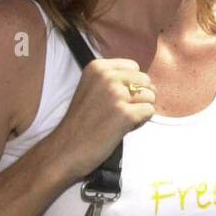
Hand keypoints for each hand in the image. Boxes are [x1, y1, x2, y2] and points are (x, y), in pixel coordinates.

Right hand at [49, 57, 155, 179]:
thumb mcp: (92, 89)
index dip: (130, 85)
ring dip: (140, 111)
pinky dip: (140, 122)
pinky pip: (149, 112)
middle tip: (119, 113)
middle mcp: (107, 76)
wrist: (66, 149)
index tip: (115, 99)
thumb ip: (115, 81)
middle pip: (144, 81)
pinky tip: (123, 128)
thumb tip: (150, 85)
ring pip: (150, 96)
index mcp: (97, 67)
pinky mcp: (125, 114)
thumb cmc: (81, 123)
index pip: (133, 67)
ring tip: (119, 121)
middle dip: (138, 98)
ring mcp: (116, 95)